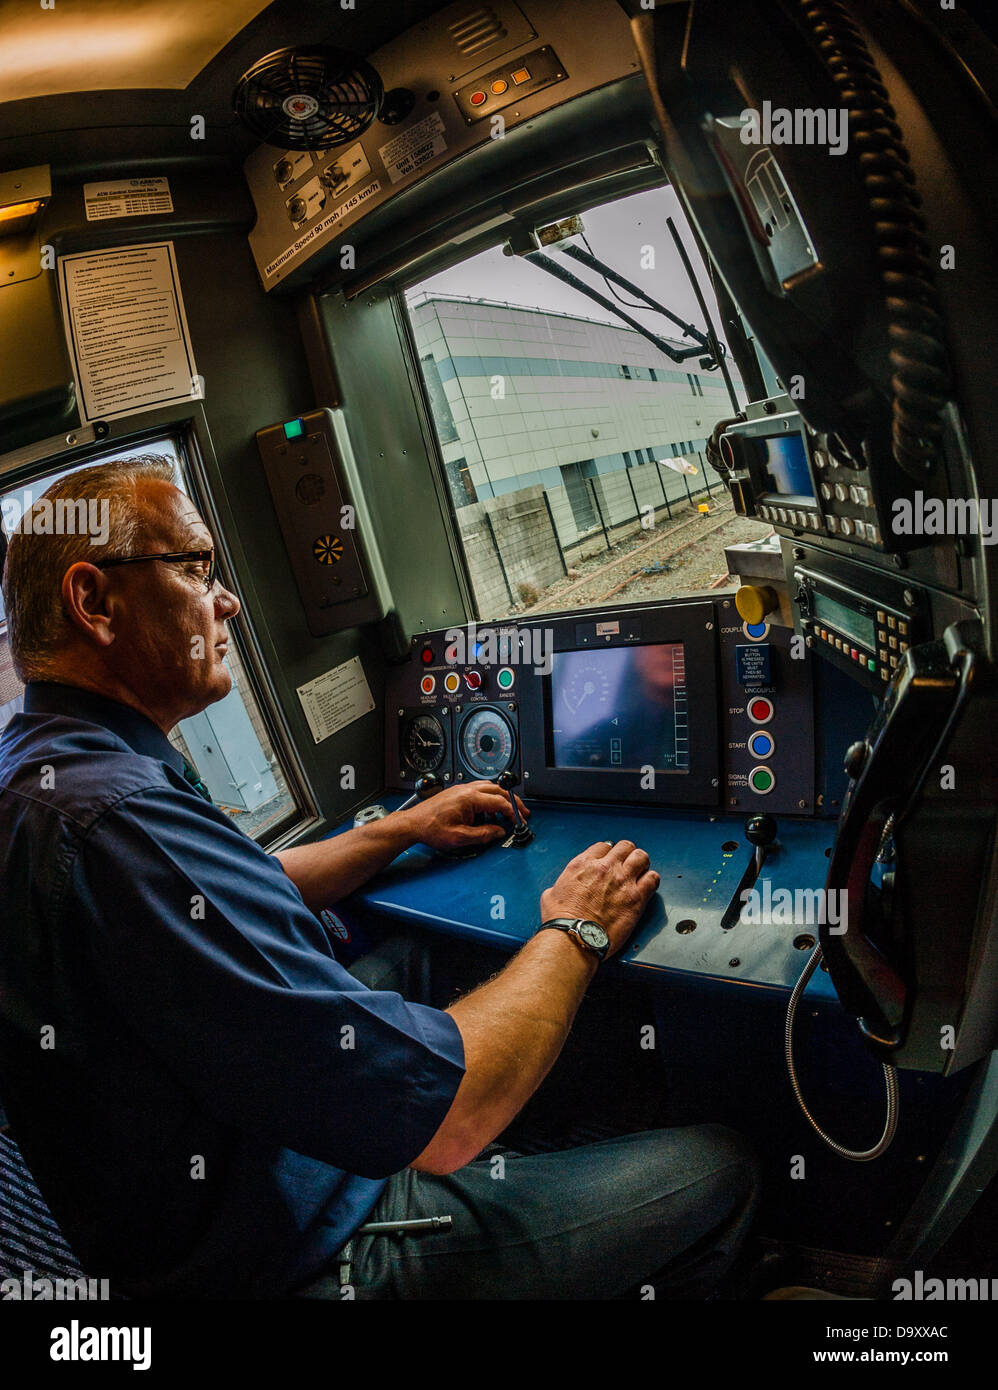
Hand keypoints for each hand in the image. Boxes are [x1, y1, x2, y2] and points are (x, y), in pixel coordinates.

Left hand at [399, 781, 529, 850]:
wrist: (412, 824)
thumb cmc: (430, 828)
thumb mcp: (460, 837)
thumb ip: (483, 834)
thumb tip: (499, 832)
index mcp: (469, 798)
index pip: (499, 802)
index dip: (513, 813)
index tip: (519, 822)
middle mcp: (466, 790)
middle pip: (498, 790)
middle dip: (513, 802)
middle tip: (523, 813)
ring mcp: (461, 789)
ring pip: (490, 788)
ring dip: (501, 799)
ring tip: (507, 814)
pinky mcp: (456, 793)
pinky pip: (479, 791)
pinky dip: (490, 799)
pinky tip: (489, 813)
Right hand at [539, 840, 659, 957]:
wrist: (575, 937)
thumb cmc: (562, 921)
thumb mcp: (550, 895)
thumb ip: (561, 886)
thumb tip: (560, 890)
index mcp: (583, 865)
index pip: (603, 846)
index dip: (607, 853)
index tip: (609, 861)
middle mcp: (605, 868)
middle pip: (625, 847)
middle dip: (626, 854)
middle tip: (626, 864)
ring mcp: (622, 881)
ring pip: (641, 857)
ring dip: (641, 863)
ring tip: (639, 871)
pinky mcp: (636, 898)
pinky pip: (652, 879)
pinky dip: (651, 880)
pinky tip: (647, 885)